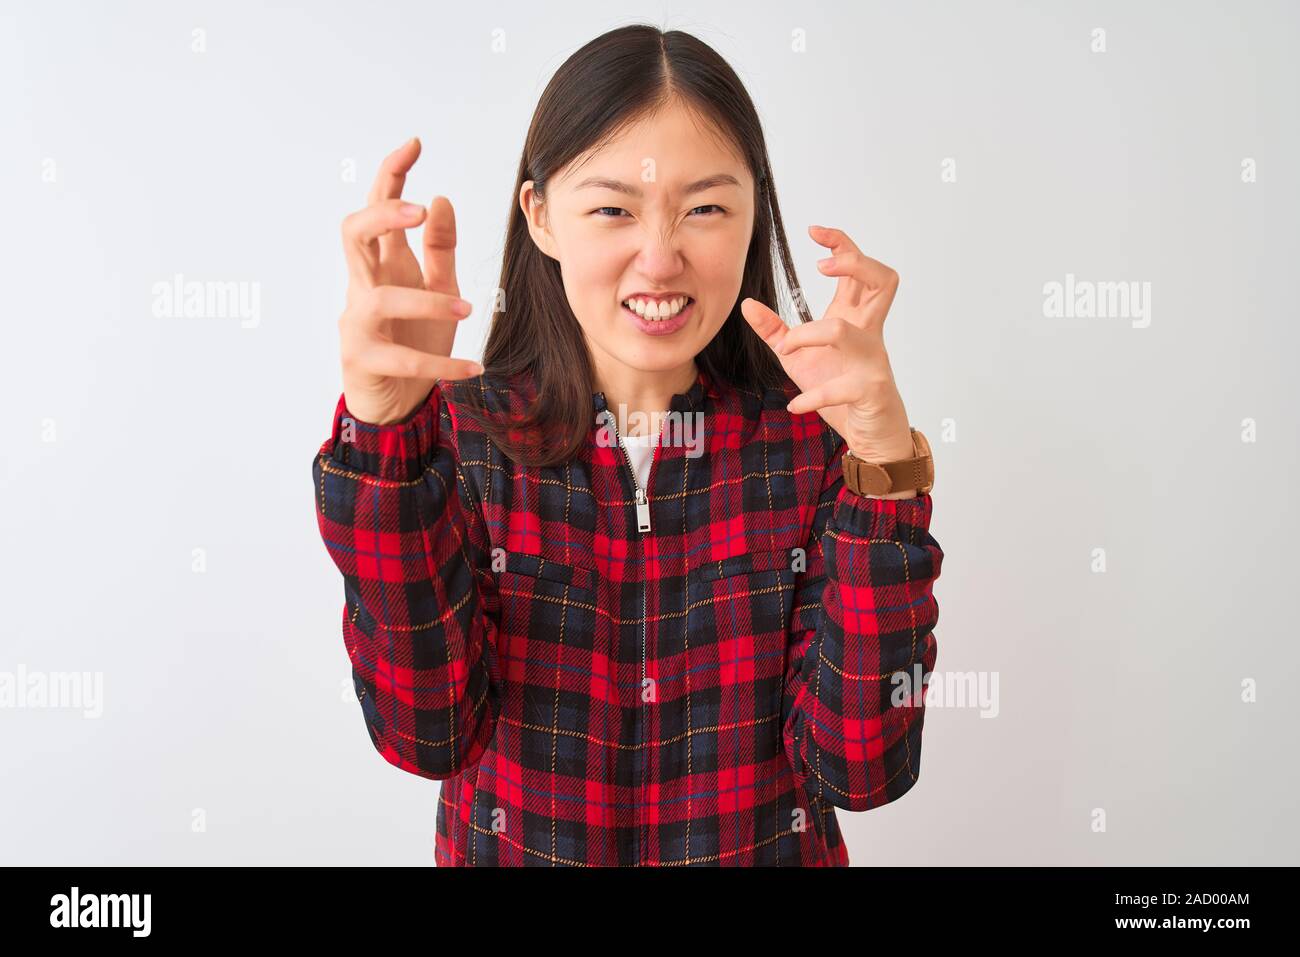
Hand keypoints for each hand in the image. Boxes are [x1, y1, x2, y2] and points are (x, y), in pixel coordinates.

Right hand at [338, 137, 481, 425]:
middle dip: (381, 215)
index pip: (379, 207)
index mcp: (384, 264)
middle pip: (354, 233)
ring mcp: (357, 323)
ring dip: (427, 300)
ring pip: (379, 298)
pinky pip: (402, 359)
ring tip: (468, 308)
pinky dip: (442, 364)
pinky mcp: (363, 360)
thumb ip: (440, 248)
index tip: (415, 144)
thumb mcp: (438, 288)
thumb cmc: (414, 338)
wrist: (395, 401)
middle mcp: (363, 286)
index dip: (392, 173)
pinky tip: (473, 368)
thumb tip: (441, 198)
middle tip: (418, 211)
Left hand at [740, 225, 913, 462]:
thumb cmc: (840, 390)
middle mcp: (868, 332)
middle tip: (821, 268)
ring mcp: (872, 360)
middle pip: (882, 280)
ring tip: (787, 347)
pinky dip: (814, 396)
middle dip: (855, 263)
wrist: (870, 433)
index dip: (841, 244)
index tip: (813, 231)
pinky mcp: (871, 390)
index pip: (859, 267)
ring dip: (810, 335)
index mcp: (854, 317)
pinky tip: (795, 405)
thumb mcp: (799, 358)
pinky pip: (843, 386)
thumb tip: (747, 304)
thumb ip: (775, 331)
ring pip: (847, 331)